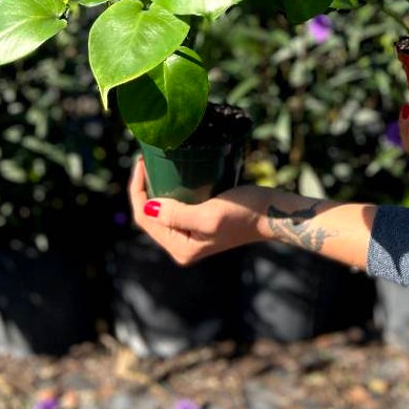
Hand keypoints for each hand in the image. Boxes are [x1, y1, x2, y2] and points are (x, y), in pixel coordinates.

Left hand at [129, 157, 272, 264]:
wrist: (272, 213)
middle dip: (143, 189)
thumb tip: (148, 207)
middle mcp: (182, 246)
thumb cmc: (244, 213)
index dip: (137, 190)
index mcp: (180, 248)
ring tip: (154, 165)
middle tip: (146, 160)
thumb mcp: (208, 215)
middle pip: (150, 216)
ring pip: (162, 210)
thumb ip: (176, 215)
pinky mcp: (200, 224)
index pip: (145, 219)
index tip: (141, 163)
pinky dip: (169, 191)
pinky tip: (170, 176)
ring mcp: (191, 236)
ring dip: (155, 189)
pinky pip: (175, 208)